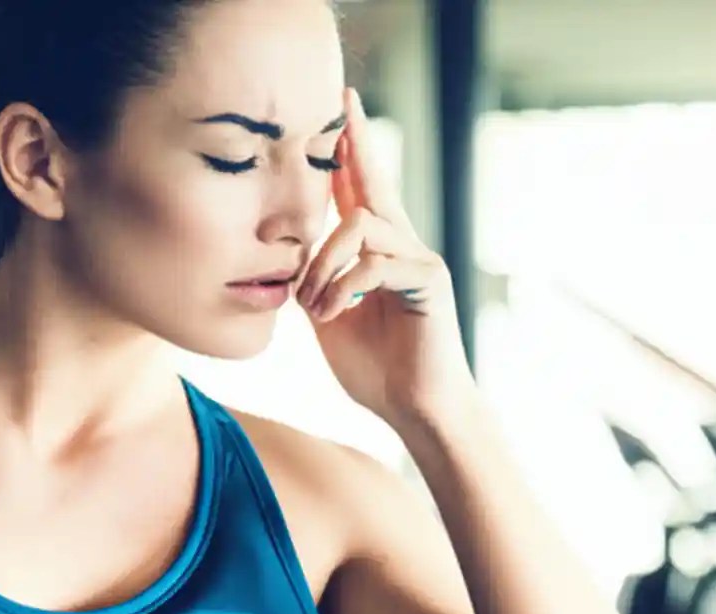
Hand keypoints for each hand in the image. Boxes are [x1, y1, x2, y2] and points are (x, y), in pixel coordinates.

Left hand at [296, 88, 475, 425]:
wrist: (413, 409)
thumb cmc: (375, 369)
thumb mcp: (328, 318)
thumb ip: (313, 282)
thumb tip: (288, 258)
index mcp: (374, 253)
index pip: (358, 193)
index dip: (349, 153)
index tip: (340, 110)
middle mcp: (399, 246)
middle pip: (374, 183)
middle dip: (357, 142)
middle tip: (344, 102)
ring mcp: (417, 259)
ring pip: (359, 227)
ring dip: (323, 265)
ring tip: (314, 306)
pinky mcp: (427, 279)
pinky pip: (375, 263)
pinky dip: (343, 286)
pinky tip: (332, 313)